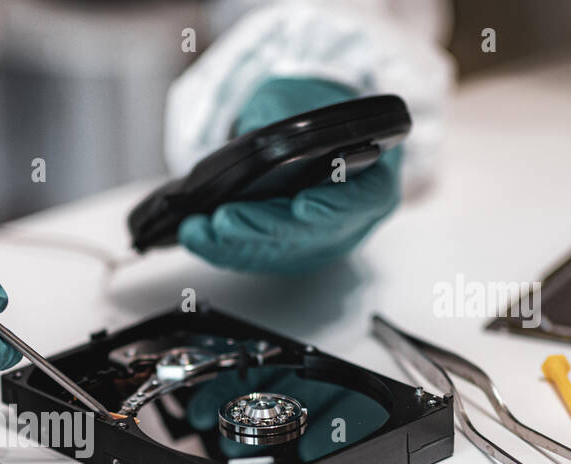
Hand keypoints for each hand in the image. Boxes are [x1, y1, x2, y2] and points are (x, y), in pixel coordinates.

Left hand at [178, 77, 401, 274]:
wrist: (306, 132)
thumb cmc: (313, 114)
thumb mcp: (304, 98)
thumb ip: (288, 114)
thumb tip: (256, 135)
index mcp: (373, 180)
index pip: (363, 200)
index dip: (334, 206)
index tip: (303, 203)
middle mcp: (350, 221)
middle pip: (307, 234)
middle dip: (262, 228)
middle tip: (224, 219)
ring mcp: (318, 242)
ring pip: (276, 252)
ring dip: (232, 244)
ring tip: (198, 229)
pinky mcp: (287, 254)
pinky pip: (254, 257)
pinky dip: (221, 249)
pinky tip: (196, 236)